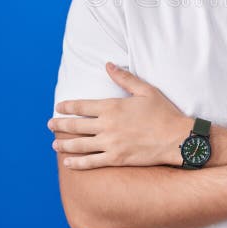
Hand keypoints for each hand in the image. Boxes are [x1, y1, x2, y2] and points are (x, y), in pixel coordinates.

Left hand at [47, 62, 190, 168]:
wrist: (176, 138)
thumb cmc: (163, 112)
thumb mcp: (145, 90)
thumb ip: (124, 78)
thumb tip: (108, 64)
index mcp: (112, 107)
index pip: (82, 106)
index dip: (67, 107)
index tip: (58, 107)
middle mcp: (107, 126)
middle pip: (75, 126)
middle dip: (60, 125)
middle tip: (50, 124)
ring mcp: (110, 144)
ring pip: (79, 145)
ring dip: (64, 144)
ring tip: (54, 144)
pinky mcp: (116, 159)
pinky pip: (91, 162)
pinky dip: (77, 163)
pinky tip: (68, 162)